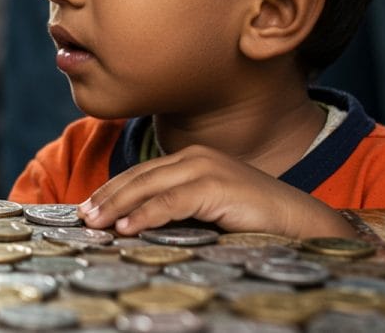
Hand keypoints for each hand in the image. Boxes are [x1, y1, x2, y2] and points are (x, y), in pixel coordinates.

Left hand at [77, 145, 354, 238]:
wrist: (303, 222)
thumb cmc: (256, 220)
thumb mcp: (210, 208)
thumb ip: (180, 208)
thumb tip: (139, 224)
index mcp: (193, 158)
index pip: (143, 173)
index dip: (113, 189)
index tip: (88, 206)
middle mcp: (196, 157)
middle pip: (139, 177)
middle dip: (107, 196)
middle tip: (82, 215)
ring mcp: (205, 169)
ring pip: (148, 187)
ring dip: (117, 206)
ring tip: (94, 222)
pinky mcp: (215, 186)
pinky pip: (169, 202)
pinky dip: (143, 215)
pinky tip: (125, 227)